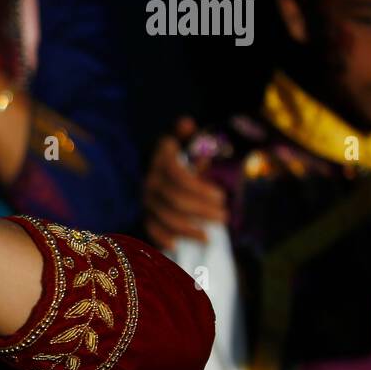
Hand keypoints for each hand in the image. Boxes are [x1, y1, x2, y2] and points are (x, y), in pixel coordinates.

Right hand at [143, 116, 227, 249]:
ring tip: (210, 236)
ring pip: (165, 216)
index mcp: (162, 159)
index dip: (200, 188)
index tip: (222, 195)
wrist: (159, 164)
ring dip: (189, 229)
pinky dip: (162, 238)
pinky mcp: (145, 212)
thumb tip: (186, 123)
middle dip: (201, 210)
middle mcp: (150, 179)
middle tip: (225, 217)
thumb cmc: (182, 152)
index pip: (178, 176)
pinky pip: (150, 228)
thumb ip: (189, 135)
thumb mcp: (186, 140)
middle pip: (175, 199)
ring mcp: (146, 198)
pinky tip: (178, 246)